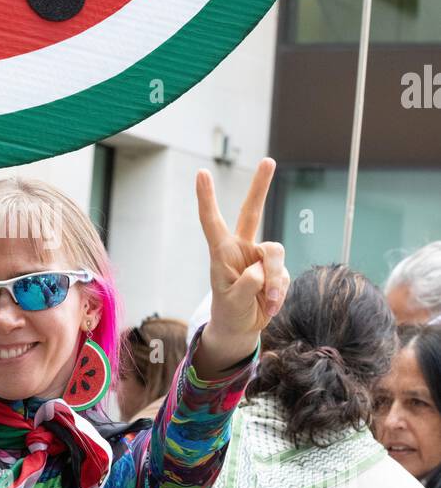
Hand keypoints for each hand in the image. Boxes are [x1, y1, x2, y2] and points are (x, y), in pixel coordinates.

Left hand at [193, 157, 288, 376]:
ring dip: (274, 280)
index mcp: (222, 252)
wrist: (241, 327)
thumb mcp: (233, 302)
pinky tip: (269, 306)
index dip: (207, 198)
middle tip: (268, 160)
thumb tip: (262, 268)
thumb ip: (247, 285)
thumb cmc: (229, 311)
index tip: (202, 173)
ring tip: (267, 302)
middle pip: (252, 212)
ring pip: (276, 254)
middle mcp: (242, 248)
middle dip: (261, 186)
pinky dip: (279, 294)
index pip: (212, 221)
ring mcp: (261, 257)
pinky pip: (285, 276)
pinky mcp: (277, 269)